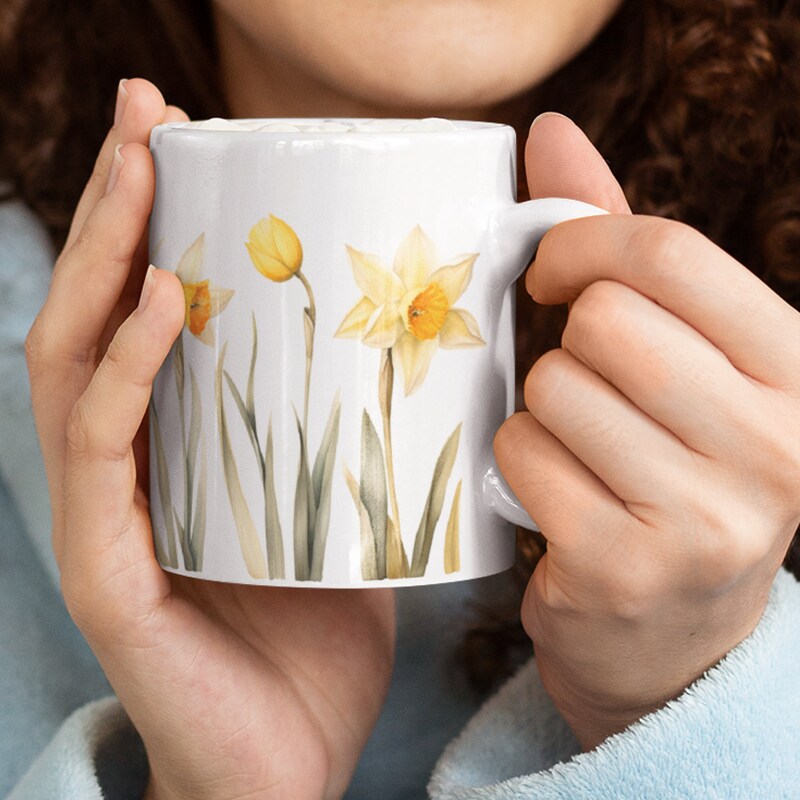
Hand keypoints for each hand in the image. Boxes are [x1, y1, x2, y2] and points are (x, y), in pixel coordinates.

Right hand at [25, 78, 394, 799]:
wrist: (292, 763)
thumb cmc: (322, 633)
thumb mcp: (349, 505)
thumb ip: (359, 432)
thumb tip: (420, 345)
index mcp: (179, 447)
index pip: (149, 312)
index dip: (158, 218)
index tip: (187, 134)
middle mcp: (129, 466)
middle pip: (103, 309)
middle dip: (119, 204)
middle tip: (145, 110)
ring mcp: (108, 515)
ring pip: (78, 360)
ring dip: (105, 258)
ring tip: (140, 172)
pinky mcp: (108, 571)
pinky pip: (103, 452)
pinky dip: (126, 369)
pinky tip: (162, 302)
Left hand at [495, 114, 799, 749]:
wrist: (676, 635)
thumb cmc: (670, 468)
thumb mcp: (678, 357)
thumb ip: (620, 247)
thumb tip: (549, 132)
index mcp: (797, 373)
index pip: (670, 255)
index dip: (583, 245)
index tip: (550, 270)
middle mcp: (772, 446)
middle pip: (604, 323)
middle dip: (567, 345)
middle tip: (584, 386)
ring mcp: (702, 518)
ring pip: (554, 388)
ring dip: (544, 410)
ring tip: (582, 450)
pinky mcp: (622, 566)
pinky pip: (522, 454)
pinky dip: (519, 462)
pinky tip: (558, 498)